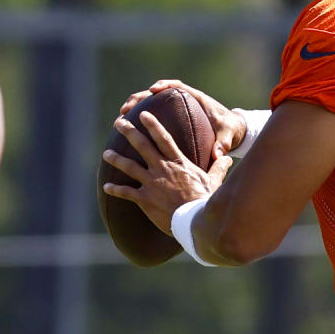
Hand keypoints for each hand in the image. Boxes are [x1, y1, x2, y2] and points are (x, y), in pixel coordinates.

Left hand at [102, 111, 233, 233]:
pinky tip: (106, 186)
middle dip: (129, 132)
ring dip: (116, 158)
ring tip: (106, 153)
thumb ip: (218, 168)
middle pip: (142, 146)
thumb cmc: (204, 200)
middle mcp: (162, 169)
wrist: (193, 219)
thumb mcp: (213, 181)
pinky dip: (115, 189)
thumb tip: (228, 159)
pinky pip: (126, 192)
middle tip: (119, 122)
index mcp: (177, 163)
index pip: (163, 138)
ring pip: (129, 167)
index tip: (143, 114)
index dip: (153, 124)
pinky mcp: (144, 198)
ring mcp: (151, 183)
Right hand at [120, 80, 245, 158]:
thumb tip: (218, 154)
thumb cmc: (230, 130)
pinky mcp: (172, 119)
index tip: (153, 90)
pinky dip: (140, 120)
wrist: (232, 131)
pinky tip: (128, 131)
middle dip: (141, 97)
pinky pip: (153, 116)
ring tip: (121, 116)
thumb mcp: (228, 136)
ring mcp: (176, 110)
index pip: (178, 87)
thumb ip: (224, 143)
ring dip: (136, 107)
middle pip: (158, 93)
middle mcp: (184, 101)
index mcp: (197, 99)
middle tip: (127, 107)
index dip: (165, 85)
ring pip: (152, 104)